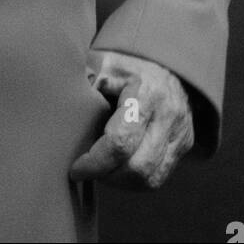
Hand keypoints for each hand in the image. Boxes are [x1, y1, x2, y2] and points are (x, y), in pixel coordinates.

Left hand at [69, 51, 193, 189]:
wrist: (165, 60)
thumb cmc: (125, 63)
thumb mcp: (103, 63)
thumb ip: (84, 83)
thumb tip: (59, 105)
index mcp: (146, 93)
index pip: (120, 142)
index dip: (95, 162)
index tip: (75, 168)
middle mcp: (168, 115)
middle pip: (138, 167)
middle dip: (107, 176)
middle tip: (86, 170)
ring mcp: (180, 132)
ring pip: (150, 178)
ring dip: (121, 182)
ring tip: (102, 170)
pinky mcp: (184, 144)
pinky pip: (159, 176)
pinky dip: (135, 180)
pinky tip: (119, 168)